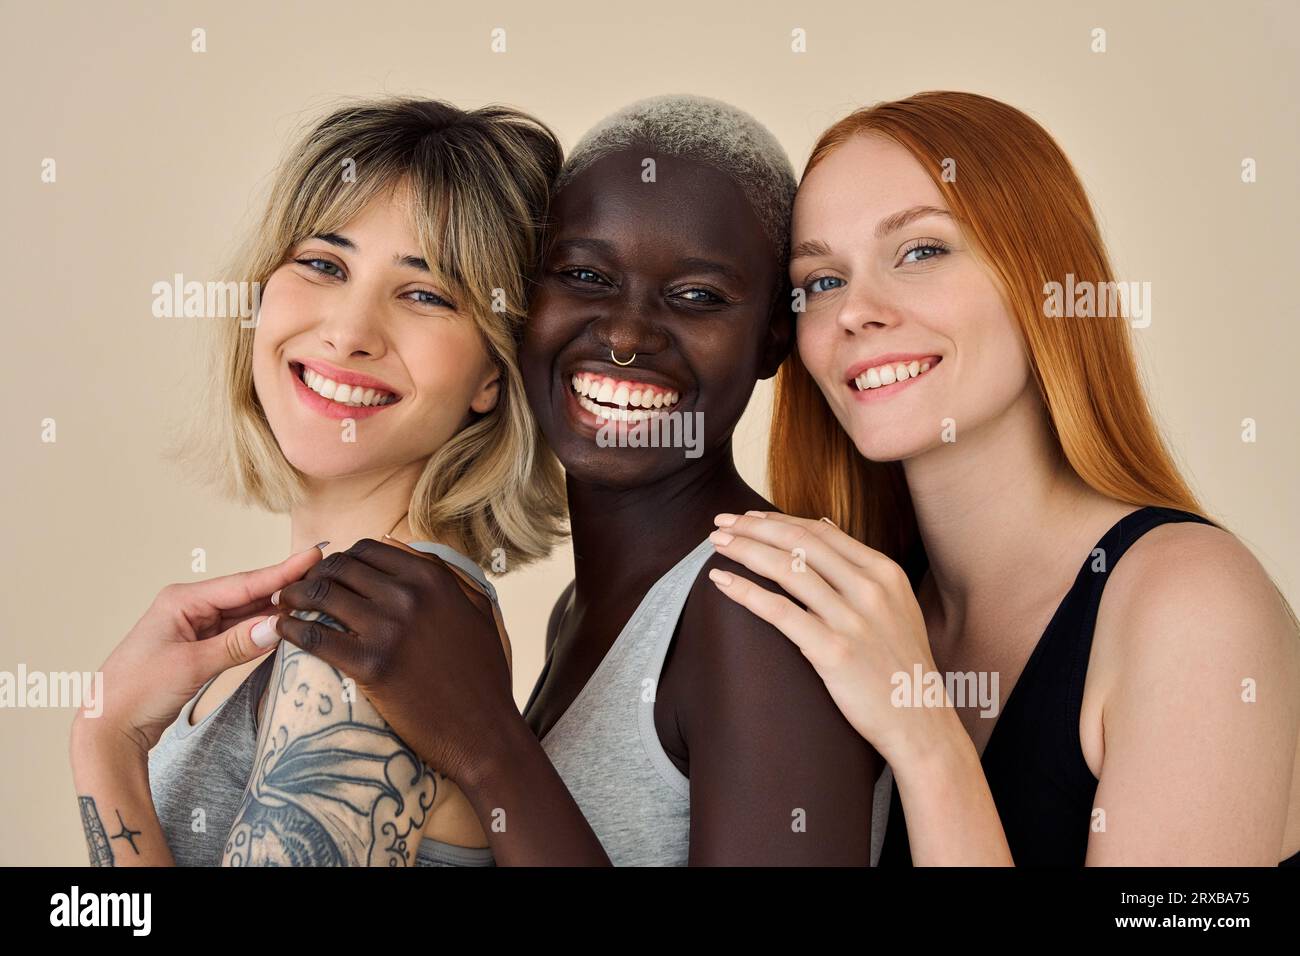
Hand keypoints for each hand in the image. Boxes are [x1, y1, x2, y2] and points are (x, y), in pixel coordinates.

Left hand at [76, 544, 326, 758]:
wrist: (108, 727)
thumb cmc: (136, 691)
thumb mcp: (192, 665)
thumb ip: (237, 644)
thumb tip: (278, 626)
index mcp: (182, 600)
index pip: (243, 583)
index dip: (281, 571)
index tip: (311, 556)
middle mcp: (189, 607)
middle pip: (246, 595)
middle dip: (282, 589)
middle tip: (321, 579)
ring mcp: (194, 627)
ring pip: (244, 615)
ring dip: (273, 612)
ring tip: (311, 601)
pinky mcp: (198, 648)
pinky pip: (237, 633)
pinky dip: (259, 632)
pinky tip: (283, 627)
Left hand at [265, 538, 516, 784]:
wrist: (483, 730)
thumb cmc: (482, 673)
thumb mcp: (475, 609)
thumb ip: (443, 573)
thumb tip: (397, 544)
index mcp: (432, 579)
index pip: (369, 549)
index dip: (342, 559)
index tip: (329, 575)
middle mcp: (408, 596)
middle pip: (340, 568)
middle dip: (313, 575)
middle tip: (298, 591)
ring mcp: (388, 629)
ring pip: (321, 595)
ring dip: (293, 597)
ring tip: (282, 607)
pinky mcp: (370, 665)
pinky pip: (315, 635)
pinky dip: (291, 629)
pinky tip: (282, 632)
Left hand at [705, 510, 943, 763]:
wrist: (920, 722)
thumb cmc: (900, 665)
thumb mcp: (896, 604)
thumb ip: (860, 566)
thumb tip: (823, 523)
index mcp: (884, 572)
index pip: (820, 531)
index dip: (777, 519)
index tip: (747, 517)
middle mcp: (870, 589)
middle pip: (799, 542)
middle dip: (753, 527)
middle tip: (720, 522)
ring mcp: (852, 620)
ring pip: (786, 568)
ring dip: (744, 550)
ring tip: (715, 544)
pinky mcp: (833, 651)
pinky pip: (779, 611)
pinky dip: (745, 591)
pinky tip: (722, 581)